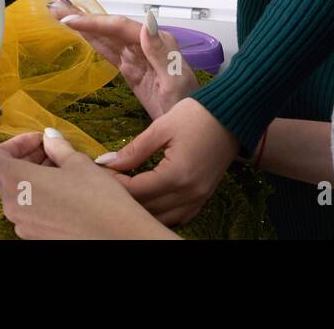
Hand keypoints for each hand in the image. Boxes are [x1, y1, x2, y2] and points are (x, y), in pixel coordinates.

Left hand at [0, 130, 175, 238]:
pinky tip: (63, 192)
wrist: (115, 236)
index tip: (37, 140)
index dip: (14, 143)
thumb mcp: (78, 163)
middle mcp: (14, 205)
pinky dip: (38, 196)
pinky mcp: (34, 236)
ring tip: (60, 170)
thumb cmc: (97, 199)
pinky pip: (27, 211)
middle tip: (50, 151)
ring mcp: (23, 224)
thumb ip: (57, 148)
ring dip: (32, 177)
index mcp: (18, 181)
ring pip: (17, 194)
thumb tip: (49, 138)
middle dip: (25, 158)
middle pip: (4, 175)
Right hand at [51, 3, 197, 119]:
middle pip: (110, 27)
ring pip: (106, 37)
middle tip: (55, 9)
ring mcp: (137, 56)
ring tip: (60, 16)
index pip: (120, 27)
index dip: (95, 22)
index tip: (70, 20)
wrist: (190, 129)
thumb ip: (161, 53)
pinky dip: (93, 42)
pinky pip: (109, 53)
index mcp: (156, 42)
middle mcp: (146, 44)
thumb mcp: (175, 81)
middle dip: (84, 18)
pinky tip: (79, 35)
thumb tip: (147, 22)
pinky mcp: (131, 70)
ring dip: (84, 27)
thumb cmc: (187, 105)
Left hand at [99, 97, 239, 225]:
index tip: (101, 172)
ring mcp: (199, 199)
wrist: (232, 115)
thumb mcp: (161, 128)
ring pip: (161, 218)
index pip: (136, 191)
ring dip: (142, 207)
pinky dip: (160, 213)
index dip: (114, 184)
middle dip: (124, 197)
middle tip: (109, 182)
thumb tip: (107, 163)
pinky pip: (178, 216)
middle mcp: (189, 193)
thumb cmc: (196, 116)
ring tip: (127, 189)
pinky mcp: (204, 198)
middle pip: (146, 208)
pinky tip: (150, 199)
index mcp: (177, 175)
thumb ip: (134, 150)